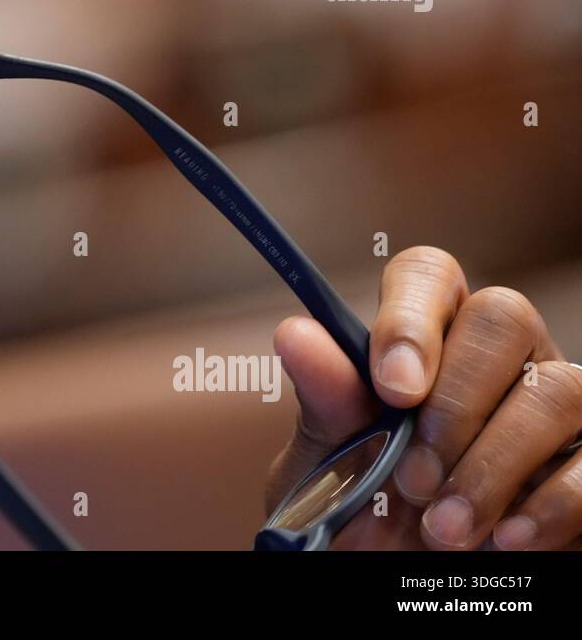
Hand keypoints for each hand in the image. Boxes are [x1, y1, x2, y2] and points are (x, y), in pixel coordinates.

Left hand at [265, 246, 581, 549]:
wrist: (393, 576)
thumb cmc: (363, 507)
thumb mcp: (329, 462)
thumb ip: (326, 401)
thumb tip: (296, 334)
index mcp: (428, 336)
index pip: (428, 275)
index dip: (411, 317)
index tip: (392, 388)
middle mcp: (500, 356)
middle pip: (503, 317)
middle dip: (454, 404)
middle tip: (412, 479)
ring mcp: (555, 405)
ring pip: (558, 390)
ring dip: (494, 466)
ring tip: (444, 527)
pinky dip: (552, 505)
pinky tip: (505, 539)